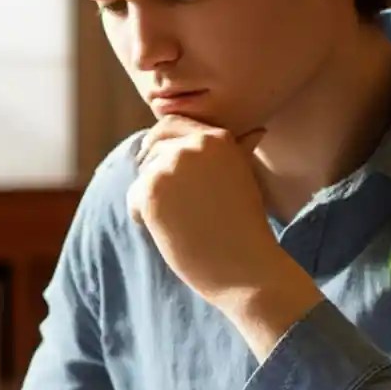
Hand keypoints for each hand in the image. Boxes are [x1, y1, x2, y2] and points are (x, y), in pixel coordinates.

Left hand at [130, 115, 323, 359]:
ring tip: (181, 223)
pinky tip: (169, 232)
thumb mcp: (245, 180)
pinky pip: (133, 199)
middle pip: (151, 148)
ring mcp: (171, 164)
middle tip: (164, 202)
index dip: (158, 141)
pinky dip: (143, 217)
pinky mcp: (151, 189)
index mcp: (219, 137)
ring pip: (143, 175)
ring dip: (152, 198)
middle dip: (152, 171)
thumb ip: (239, 152)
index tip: (152, 157)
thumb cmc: (247, 229)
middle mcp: (195, 143)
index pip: (171, 123)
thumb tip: (256, 131)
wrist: (245, 266)